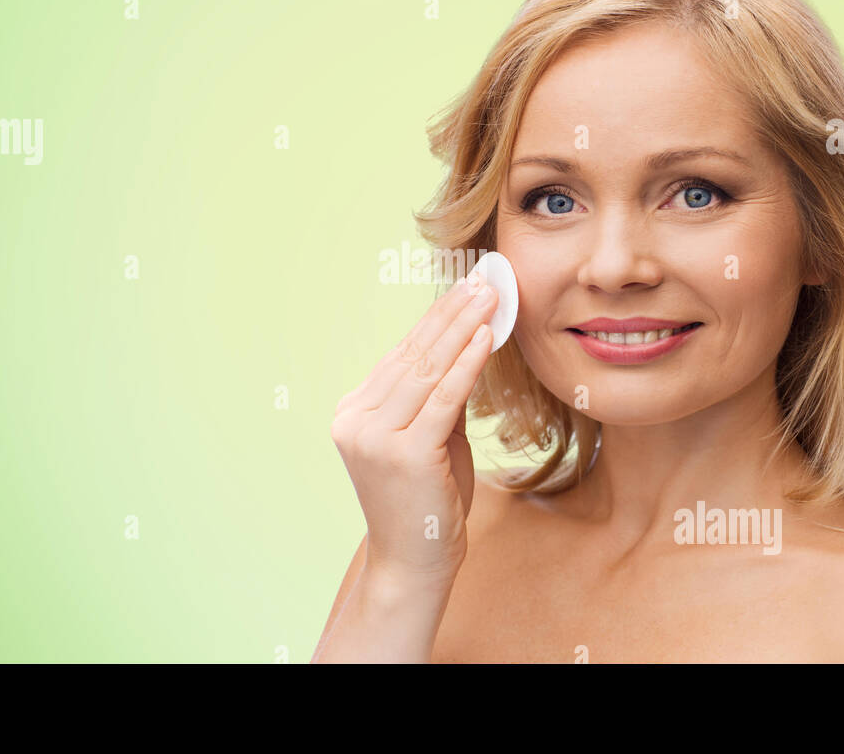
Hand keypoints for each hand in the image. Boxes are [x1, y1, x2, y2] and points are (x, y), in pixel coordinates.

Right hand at [330, 273, 497, 585]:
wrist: (414, 564)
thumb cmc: (427, 504)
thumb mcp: (431, 440)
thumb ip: (439, 398)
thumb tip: (467, 347)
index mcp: (353, 413)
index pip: (401, 356)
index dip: (436, 319)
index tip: (464, 289)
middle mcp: (355, 419)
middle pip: (412, 355)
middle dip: (451, 313)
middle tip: (482, 280)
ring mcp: (374, 436)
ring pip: (426, 370)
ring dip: (462, 328)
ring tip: (490, 296)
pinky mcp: (402, 452)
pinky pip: (442, 398)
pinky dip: (467, 364)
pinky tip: (485, 337)